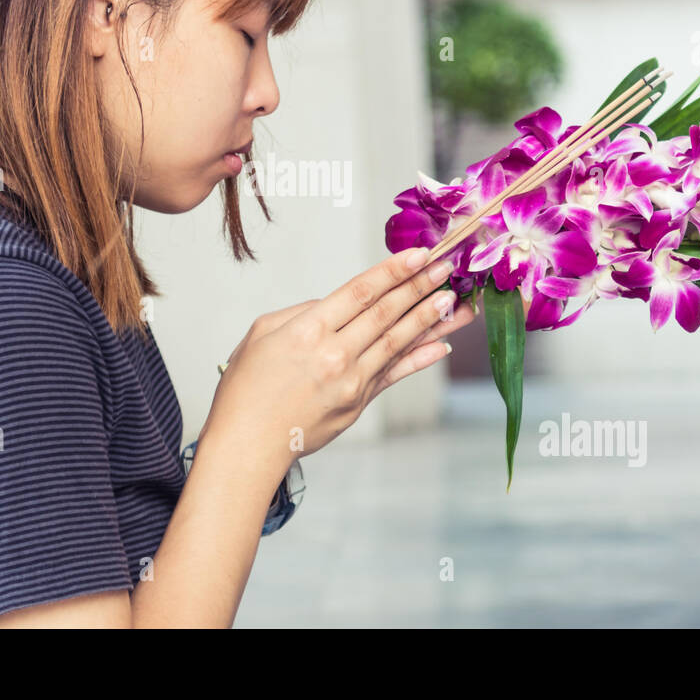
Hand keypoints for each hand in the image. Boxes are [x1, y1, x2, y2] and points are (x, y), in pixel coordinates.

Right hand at [198, 247, 475, 482]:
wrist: (247, 444)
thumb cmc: (246, 388)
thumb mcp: (261, 334)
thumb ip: (301, 313)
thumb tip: (334, 304)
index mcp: (308, 331)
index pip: (360, 292)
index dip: (393, 271)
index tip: (420, 254)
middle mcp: (335, 354)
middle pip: (386, 313)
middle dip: (419, 287)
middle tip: (447, 267)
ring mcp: (351, 382)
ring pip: (397, 342)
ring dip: (428, 319)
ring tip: (453, 300)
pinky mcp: (358, 404)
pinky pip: (394, 375)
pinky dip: (419, 360)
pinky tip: (440, 345)